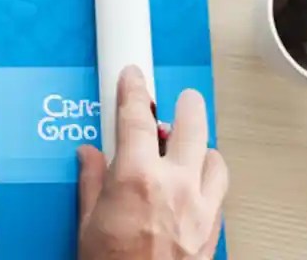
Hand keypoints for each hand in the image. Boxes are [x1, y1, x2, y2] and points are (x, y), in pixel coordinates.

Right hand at [77, 66, 228, 259]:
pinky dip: (210, 180)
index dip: (134, 89)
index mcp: (137, 176)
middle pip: (192, 125)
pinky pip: (219, 190)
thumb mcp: (87, 222)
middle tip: (180, 99)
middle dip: (186, 105)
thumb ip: (92, 182)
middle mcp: (175, 185)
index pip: (137, 116)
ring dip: (202, 147)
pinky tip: (196, 184)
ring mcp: (200, 207)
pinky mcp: (212, 228)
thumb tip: (90, 158)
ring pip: (215, 158)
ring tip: (188, 147)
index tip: (133, 76)